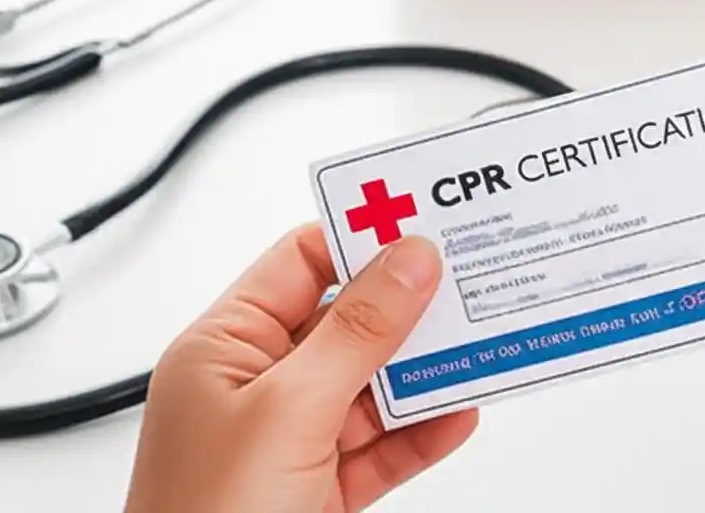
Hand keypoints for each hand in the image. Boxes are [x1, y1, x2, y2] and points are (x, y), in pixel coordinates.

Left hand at [124, 227, 477, 512]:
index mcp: (224, 349)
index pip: (300, 262)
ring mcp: (290, 440)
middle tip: (471, 278)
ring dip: (426, 370)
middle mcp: (256, 387)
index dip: (362, 235)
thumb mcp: (288, 412)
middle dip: (409, 306)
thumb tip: (407, 261)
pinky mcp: (321, 490)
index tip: (424, 220)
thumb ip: (356, 333)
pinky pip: (383, 446)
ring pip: (374, 385)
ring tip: (480, 342)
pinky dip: (423, 430)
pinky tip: (458, 411)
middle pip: (348, 322)